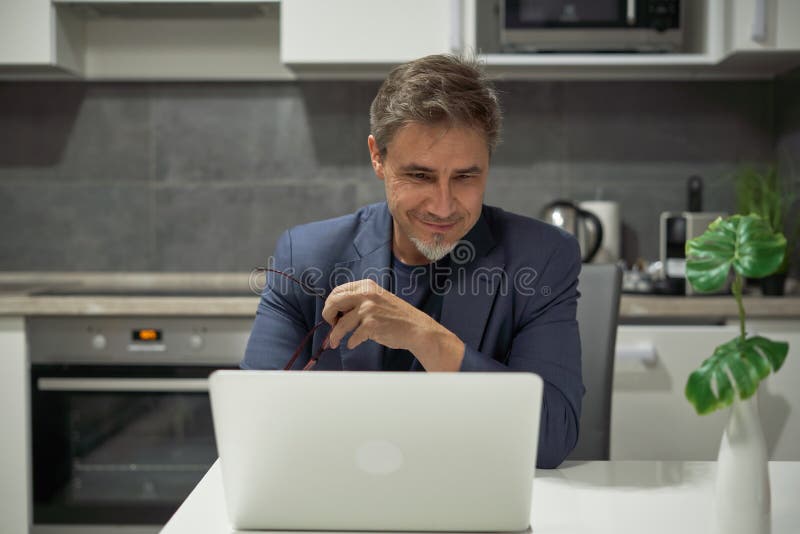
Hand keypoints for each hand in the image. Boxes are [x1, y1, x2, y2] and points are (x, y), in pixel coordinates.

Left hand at [321, 279, 464, 370]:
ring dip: (335, 335)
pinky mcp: (371, 325)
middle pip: (334, 302)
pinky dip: (351, 342)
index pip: (337, 291)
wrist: (416, 328)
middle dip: (327, 316)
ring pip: (340, 324)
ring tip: (335, 342)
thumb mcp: (377, 299)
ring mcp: (369, 309)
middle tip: (330, 325)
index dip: (331, 304)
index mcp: (366, 286)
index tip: (332, 315)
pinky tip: (353, 343)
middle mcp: (366, 294)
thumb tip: (336, 312)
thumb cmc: (395, 316)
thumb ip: (359, 301)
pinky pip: (352, 336)